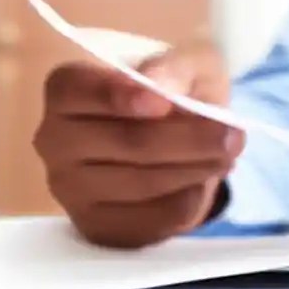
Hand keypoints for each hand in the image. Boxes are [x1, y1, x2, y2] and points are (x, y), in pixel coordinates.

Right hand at [34, 47, 243, 247]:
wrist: (180, 139)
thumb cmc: (177, 91)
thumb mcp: (190, 64)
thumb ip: (175, 67)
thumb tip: (158, 86)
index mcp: (67, 90)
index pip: (76, 91)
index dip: (117, 96)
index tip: (160, 103)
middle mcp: (55, 140)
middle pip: (125, 141)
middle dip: (189, 140)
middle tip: (233, 136)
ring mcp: (71, 188)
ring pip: (142, 182)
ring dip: (196, 169)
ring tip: (229, 155)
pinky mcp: (97, 225)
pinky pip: (150, 218)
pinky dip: (188, 199)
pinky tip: (203, 181)